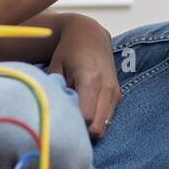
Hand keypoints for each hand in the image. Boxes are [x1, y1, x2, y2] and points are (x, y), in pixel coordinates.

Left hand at [47, 14, 119, 140]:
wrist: (90, 34)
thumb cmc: (68, 50)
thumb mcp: (56, 67)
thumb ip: (55, 90)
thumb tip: (51, 115)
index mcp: (90, 80)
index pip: (85, 117)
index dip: (73, 125)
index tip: (60, 124)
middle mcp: (106, 87)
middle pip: (97, 127)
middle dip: (82, 133)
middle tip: (66, 128)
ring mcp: (114, 92)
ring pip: (104, 127)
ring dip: (90, 129)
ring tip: (74, 121)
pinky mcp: (117, 94)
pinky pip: (107, 119)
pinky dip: (96, 122)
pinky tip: (83, 114)